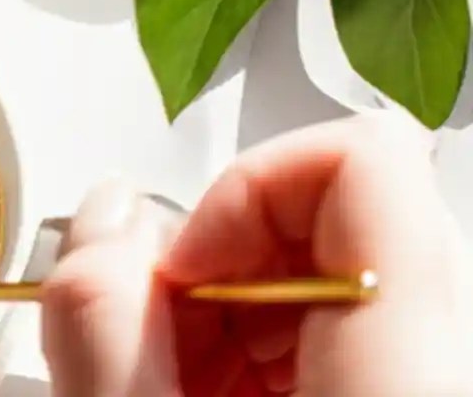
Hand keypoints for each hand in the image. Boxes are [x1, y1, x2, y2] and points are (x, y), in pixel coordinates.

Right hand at [40, 113, 472, 395]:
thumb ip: (105, 323)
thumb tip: (104, 212)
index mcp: (399, 374)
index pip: (366, 162)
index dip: (245, 186)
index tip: (181, 262)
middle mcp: (431, 367)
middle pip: (336, 205)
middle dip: (218, 250)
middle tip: (162, 330)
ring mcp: (414, 377)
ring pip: (321, 261)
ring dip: (222, 302)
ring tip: (176, 380)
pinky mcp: (386, 391)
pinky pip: (323, 318)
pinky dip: (243, 342)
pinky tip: (200, 393)